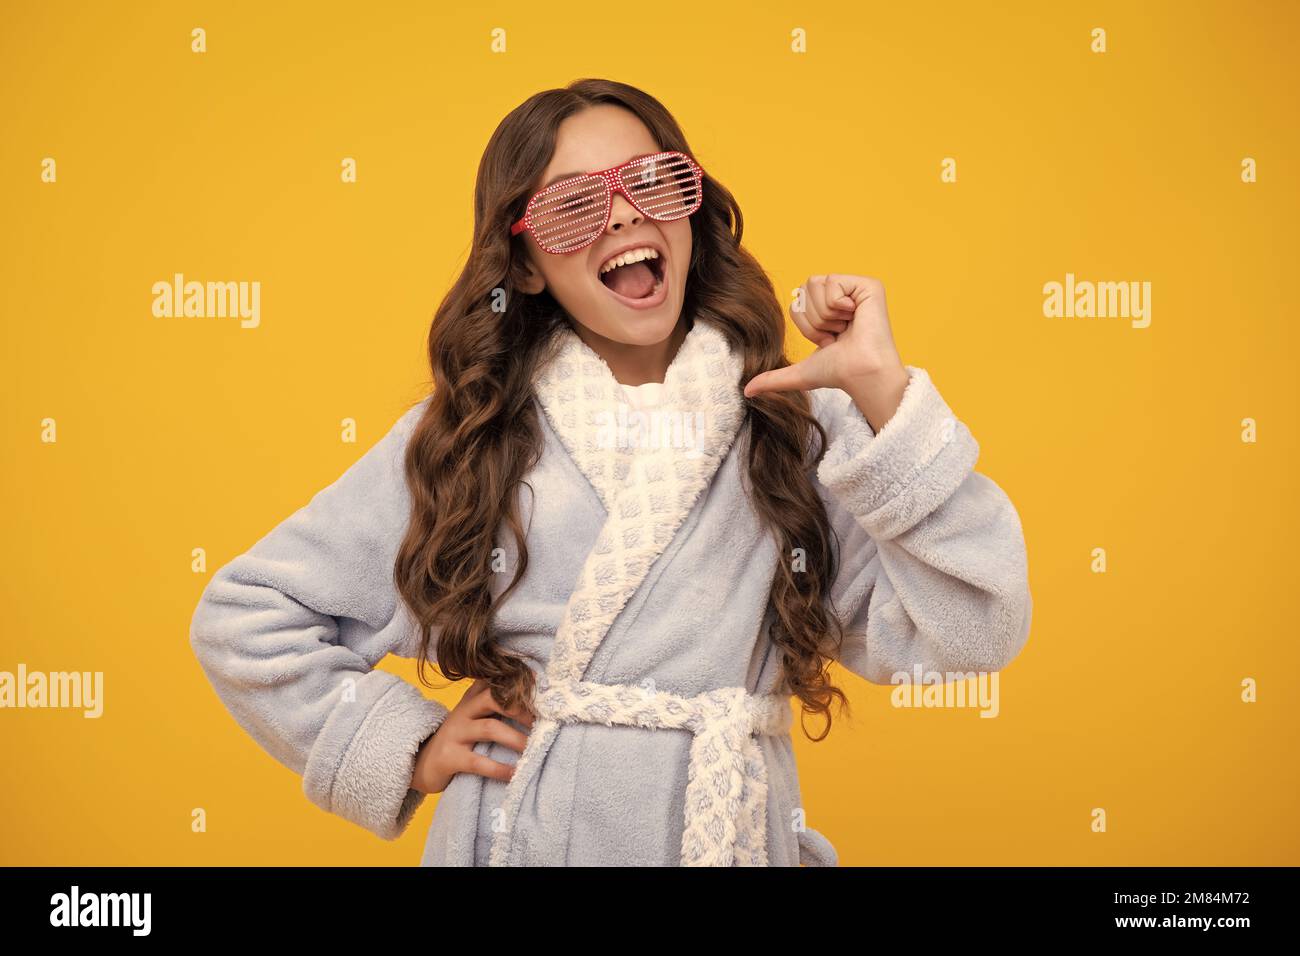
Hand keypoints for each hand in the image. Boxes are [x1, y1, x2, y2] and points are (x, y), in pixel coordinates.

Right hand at [411, 678, 534, 794]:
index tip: (543, 685)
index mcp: (472, 698)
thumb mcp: (473, 714)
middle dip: (521, 708)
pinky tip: (515, 774)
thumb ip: (495, 701)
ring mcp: (455, 733)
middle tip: (544, 721)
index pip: (496, 681)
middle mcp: (464, 711)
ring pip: (490, 728)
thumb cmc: (458, 737)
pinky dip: (499, 769)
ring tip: (535, 748)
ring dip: (516, 739)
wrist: (420, 762)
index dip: (520, 683)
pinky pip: (478, 762)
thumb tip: (533, 688)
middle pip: (494, 698)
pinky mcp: (449, 757)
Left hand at [743, 274, 910, 431]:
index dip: (806, 325)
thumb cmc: (839, 372)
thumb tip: (746, 392)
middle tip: (837, 335)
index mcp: (829, 310)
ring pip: (815, 284)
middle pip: (803, 289)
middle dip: (814, 319)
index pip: (796, 303)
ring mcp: (856, 289)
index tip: (828, 341)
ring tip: (846, 327)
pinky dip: (838, 305)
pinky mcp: (869, 285)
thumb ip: (774, 378)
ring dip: (825, 314)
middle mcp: (843, 296)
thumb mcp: (800, 373)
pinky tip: (855, 317)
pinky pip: (832, 282)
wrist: (860, 372)